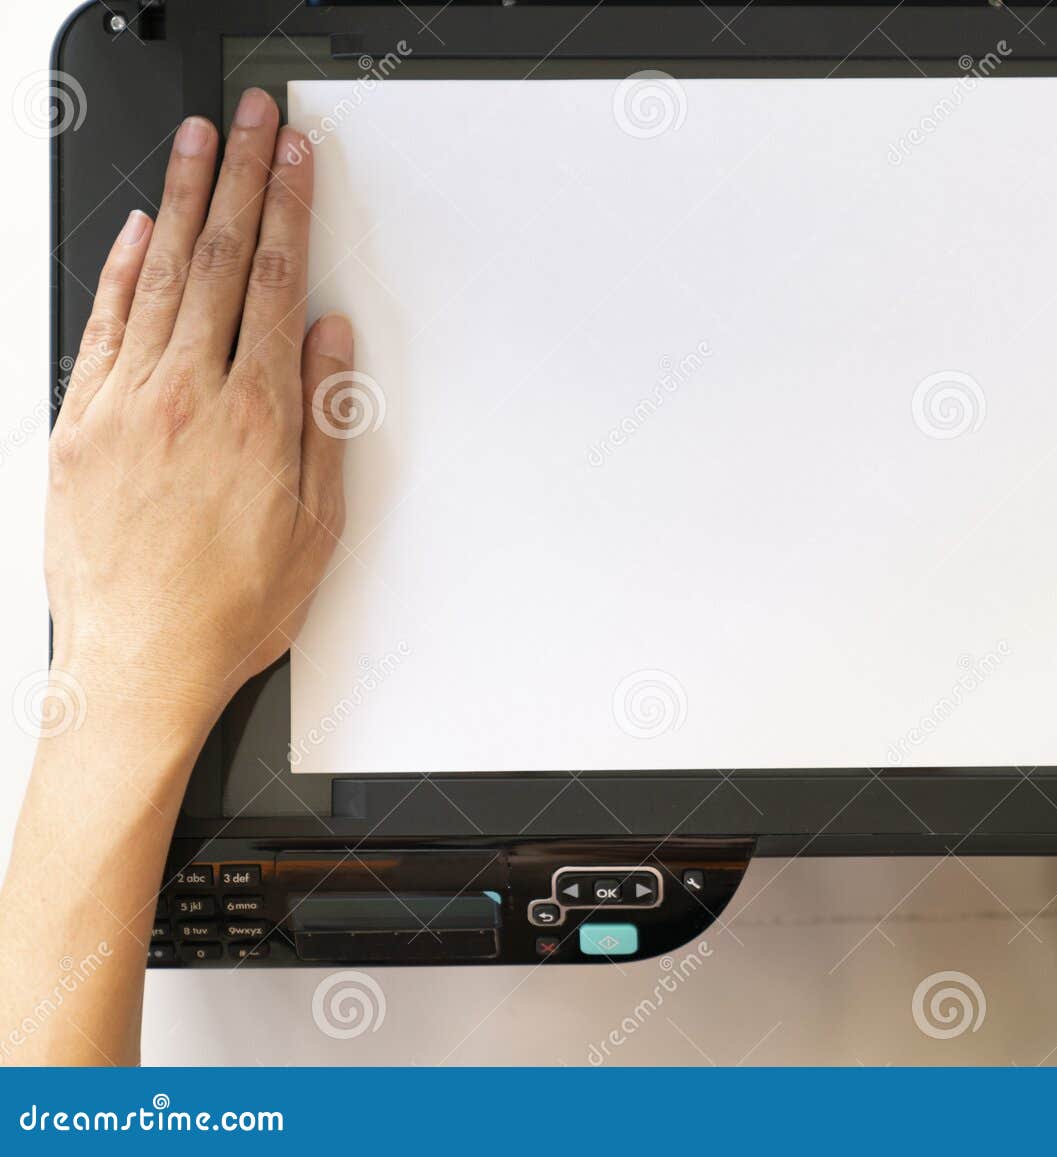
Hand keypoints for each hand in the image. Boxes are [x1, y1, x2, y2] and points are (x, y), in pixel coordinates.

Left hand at [45, 88, 349, 728]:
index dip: (287, 208)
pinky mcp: (78, 424)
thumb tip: (327, 340)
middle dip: (240, 176)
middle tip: (251, 118)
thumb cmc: (228, 608)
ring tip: (199, 143)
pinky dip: (120, 267)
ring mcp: (124, 404)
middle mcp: (185, 396)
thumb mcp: (314, 526)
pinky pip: (102, 324)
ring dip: (181, 200)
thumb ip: (324, 421)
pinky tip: (138, 229)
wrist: (135, 666)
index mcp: (253, 419)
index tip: (294, 156)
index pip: (275, 283)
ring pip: (159, 276)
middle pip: (218, 259)